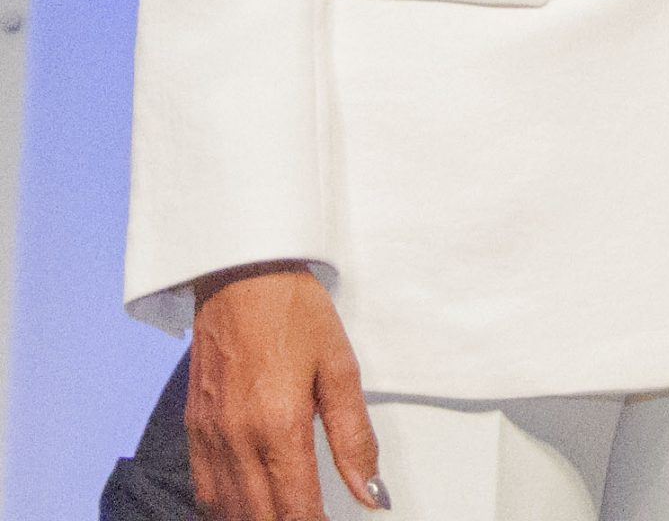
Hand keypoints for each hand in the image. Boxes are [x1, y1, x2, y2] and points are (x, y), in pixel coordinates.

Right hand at [189, 263, 386, 520]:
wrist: (242, 275)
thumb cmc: (295, 312)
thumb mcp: (341, 368)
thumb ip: (354, 439)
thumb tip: (371, 494)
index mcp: (279, 427)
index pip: (296, 511)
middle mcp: (237, 441)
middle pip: (260, 519)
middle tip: (316, 519)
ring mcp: (209, 438)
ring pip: (230, 512)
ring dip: (259, 520)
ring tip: (289, 514)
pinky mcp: (193, 430)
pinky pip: (206, 491)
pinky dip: (228, 508)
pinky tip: (249, 506)